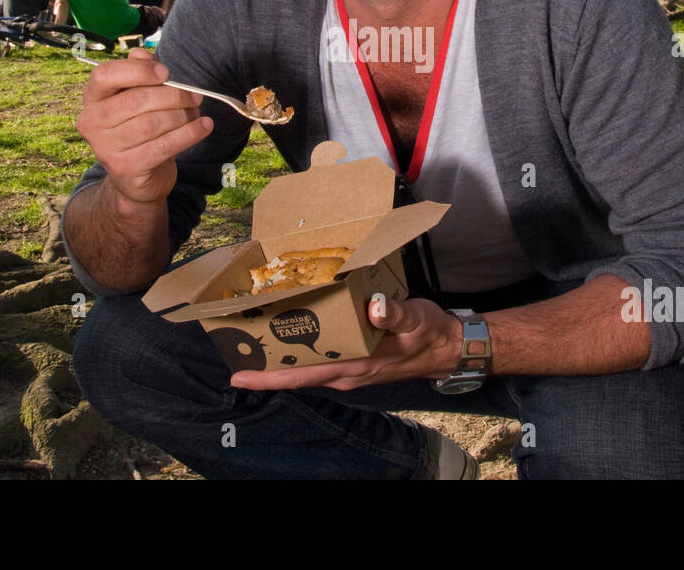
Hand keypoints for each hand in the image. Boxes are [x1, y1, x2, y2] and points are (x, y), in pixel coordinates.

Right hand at [74, 48, 209, 206]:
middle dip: (173, 95)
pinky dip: (189, 134)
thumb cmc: (138, 128)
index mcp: (93, 98)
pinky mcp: (126, 168)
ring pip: (152, 124)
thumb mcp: (138, 98)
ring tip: (196, 112)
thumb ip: (140, 73)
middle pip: (136, 100)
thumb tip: (143, 55)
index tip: (165, 73)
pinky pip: (164, 146)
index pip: (105, 75)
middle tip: (195, 95)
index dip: (137, 71)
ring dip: (183, 115)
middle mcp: (92, 122)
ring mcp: (106, 148)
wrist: (136, 177)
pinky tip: (204, 126)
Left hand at [230, 294, 462, 391]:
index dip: (269, 376)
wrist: (448, 349)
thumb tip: (373, 307)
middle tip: (235, 348)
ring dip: (281, 360)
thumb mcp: (415, 318)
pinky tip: (292, 337)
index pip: (303, 375)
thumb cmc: (429, 333)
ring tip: (253, 342)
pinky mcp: (356, 364)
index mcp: (355, 366)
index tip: (238, 375)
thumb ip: (394, 312)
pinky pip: (320, 363)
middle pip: (296, 374)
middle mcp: (347, 373)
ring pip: (307, 369)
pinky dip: (301, 354)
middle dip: (265, 366)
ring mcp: (350, 371)